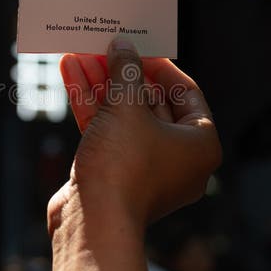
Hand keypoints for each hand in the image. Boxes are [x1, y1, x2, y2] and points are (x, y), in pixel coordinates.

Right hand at [48, 38, 221, 235]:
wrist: (93, 225)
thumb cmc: (123, 166)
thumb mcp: (126, 106)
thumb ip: (125, 70)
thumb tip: (123, 47)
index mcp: (200, 144)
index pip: (185, 92)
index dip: (159, 65)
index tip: (137, 46)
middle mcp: (178, 158)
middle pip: (151, 102)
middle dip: (123, 73)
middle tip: (104, 48)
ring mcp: (145, 169)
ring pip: (124, 117)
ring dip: (101, 85)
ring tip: (80, 55)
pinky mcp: (115, 175)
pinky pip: (107, 133)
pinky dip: (91, 106)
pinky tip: (71, 75)